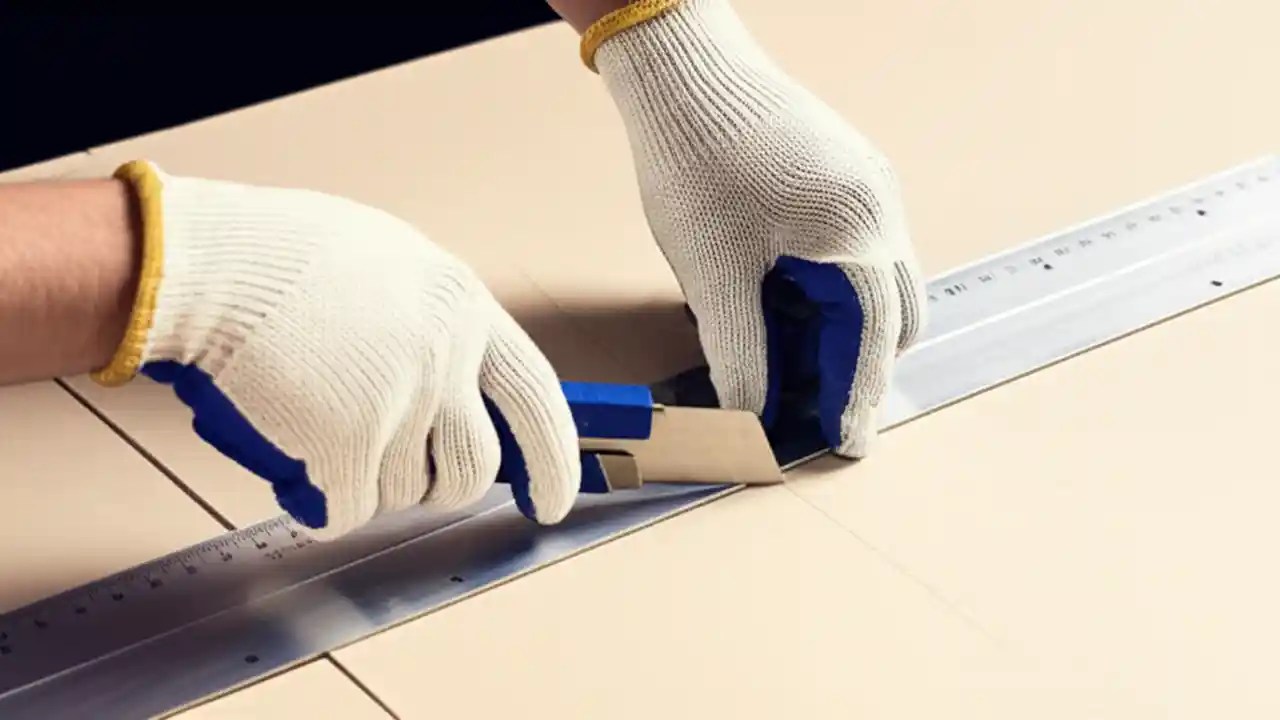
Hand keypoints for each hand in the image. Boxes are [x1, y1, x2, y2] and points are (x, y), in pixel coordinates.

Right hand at [94, 161, 580, 538]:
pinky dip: (319, 498)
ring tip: (321, 428)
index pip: (537, 397)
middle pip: (474, 468)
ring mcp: (398, 403)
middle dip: (442, 487)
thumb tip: (462, 383)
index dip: (554, 458)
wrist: (208, 265)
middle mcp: (444, 358)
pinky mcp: (346, 445)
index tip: (553, 499)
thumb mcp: (394, 267)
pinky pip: (348, 510)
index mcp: (463, 308)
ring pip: (407, 493)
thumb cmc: (282, 259)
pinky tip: (294, 461)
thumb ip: (437, 325)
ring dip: (368, 481)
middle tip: (409, 480)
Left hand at [591, 0, 927, 456]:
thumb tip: (754, 416)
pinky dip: (829, 293)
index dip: (857, 399)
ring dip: (840, 331)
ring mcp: (869, 189)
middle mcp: (881, 210)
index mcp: (859, 233)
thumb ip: (742, 352)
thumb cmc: (696, 162)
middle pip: (890, 318)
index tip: (844, 446)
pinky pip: (856, 253)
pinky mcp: (846, 178)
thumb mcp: (714, 274)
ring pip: (876, 286)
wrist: (686, 72)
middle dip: (856, 369)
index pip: (872, 340)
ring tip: (788, 362)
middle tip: (811, 410)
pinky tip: (781, 305)